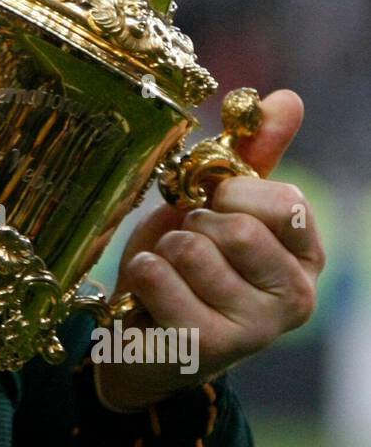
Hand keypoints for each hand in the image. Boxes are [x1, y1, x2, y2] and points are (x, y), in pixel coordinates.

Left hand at [94, 90, 325, 411]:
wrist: (140, 344)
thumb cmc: (184, 270)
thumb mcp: (216, 209)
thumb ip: (251, 157)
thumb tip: (288, 98)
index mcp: (306, 257)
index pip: (284, 201)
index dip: (232, 195)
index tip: (213, 211)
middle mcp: (296, 298)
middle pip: (237, 227)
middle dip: (192, 226)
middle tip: (184, 251)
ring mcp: (255, 330)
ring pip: (192, 249)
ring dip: (161, 253)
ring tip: (165, 276)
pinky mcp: (206, 348)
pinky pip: (158, 276)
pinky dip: (139, 275)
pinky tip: (145, 299)